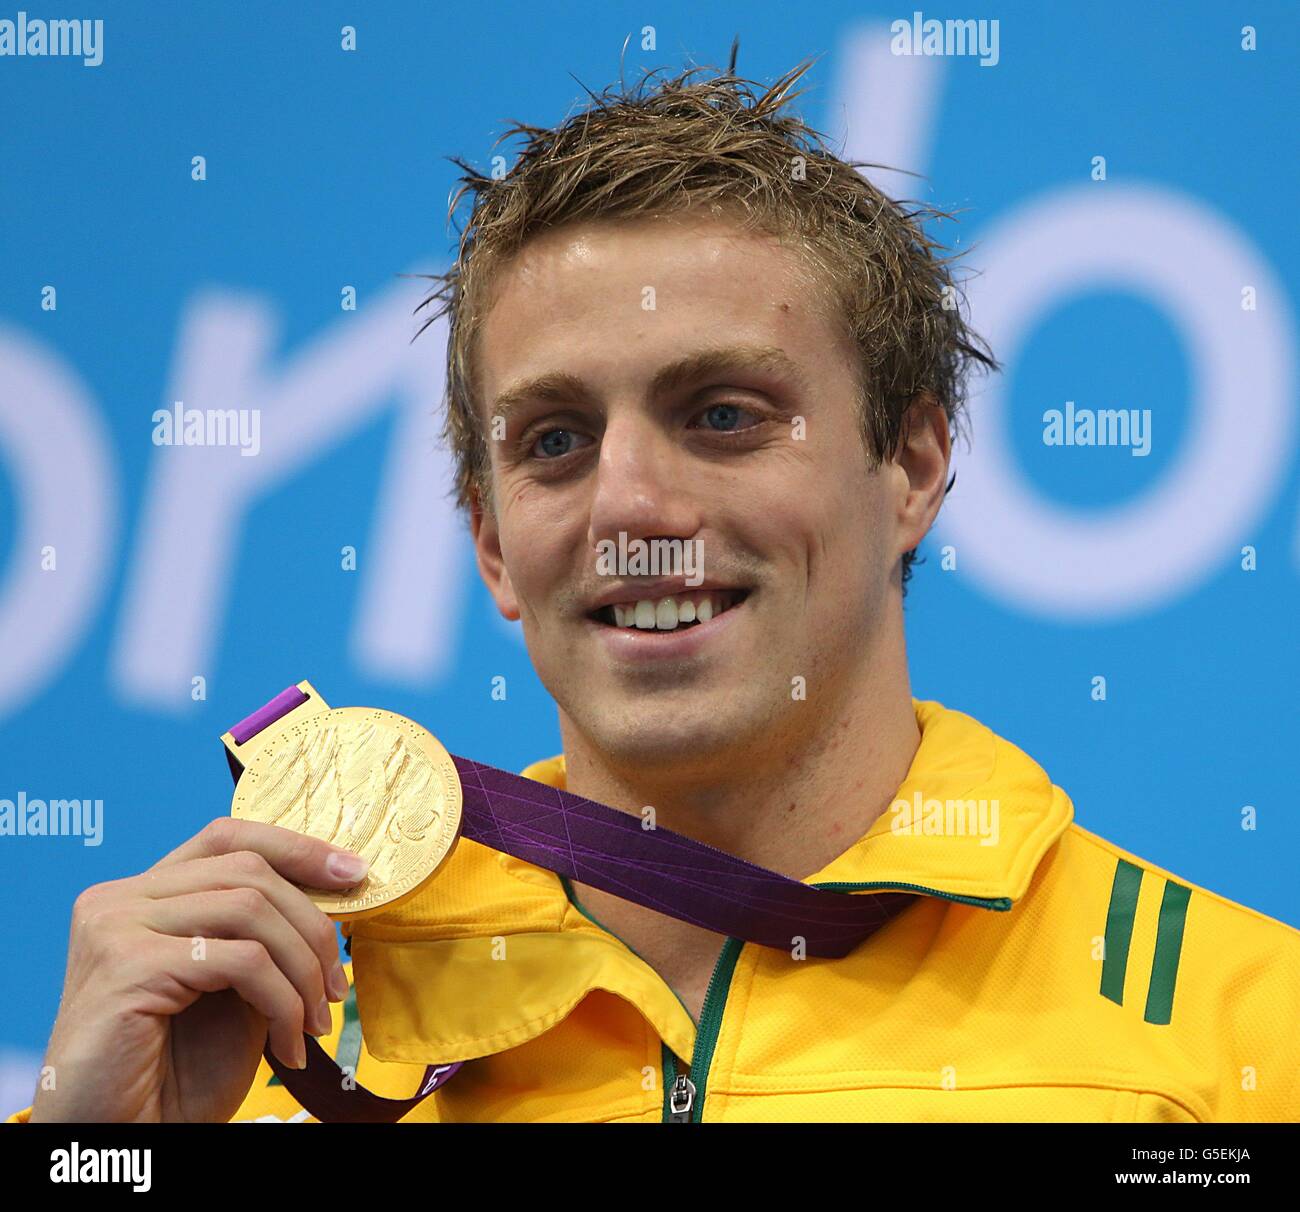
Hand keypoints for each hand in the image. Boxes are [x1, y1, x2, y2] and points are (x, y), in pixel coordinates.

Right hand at [28, 818, 366, 1122]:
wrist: (118, 1138)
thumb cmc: (173, 1071)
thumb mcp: (231, 986)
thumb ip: (261, 934)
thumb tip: (336, 890)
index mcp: (140, 895)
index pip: (227, 837)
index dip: (297, 847)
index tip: (353, 873)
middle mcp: (118, 899)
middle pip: (250, 871)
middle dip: (312, 927)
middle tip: (337, 988)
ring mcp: (116, 927)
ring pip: (251, 909)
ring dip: (303, 971)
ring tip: (316, 1022)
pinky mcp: (128, 966)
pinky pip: (242, 961)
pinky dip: (283, 1002)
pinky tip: (288, 1046)